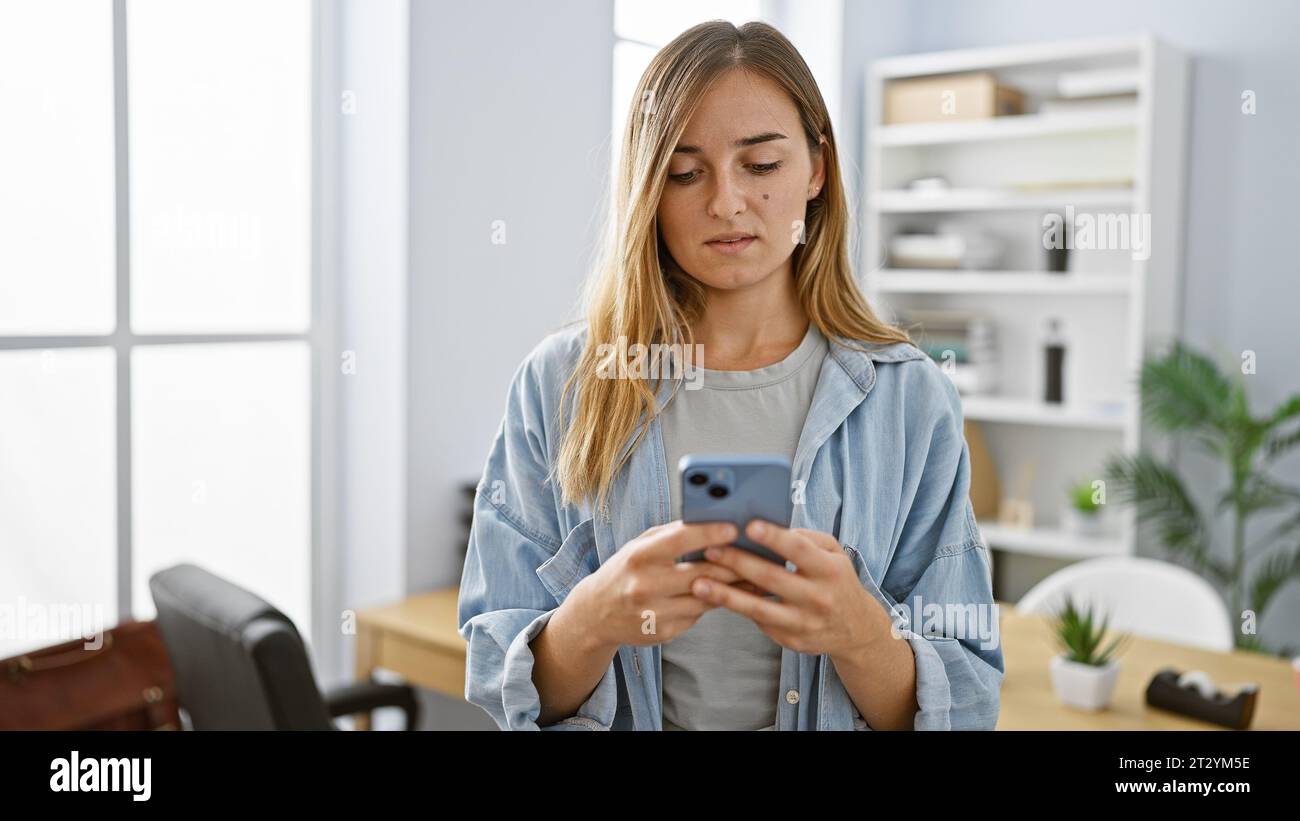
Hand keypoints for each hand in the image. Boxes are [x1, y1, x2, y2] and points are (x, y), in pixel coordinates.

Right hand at [565, 521, 754, 649]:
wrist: (596, 613)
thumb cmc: (626, 570)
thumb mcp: (640, 545)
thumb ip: (672, 535)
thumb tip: (711, 523)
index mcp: (638, 557)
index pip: (680, 541)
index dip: (710, 533)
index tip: (735, 527)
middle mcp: (644, 586)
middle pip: (701, 574)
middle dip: (733, 564)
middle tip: (758, 555)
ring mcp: (653, 614)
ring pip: (705, 599)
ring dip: (733, 588)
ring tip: (756, 576)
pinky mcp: (663, 633)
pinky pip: (697, 616)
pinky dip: (713, 603)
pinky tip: (730, 596)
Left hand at [688, 520, 885, 657]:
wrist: (855, 629)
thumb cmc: (837, 581)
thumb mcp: (834, 554)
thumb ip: (807, 538)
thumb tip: (772, 527)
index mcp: (830, 570)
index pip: (799, 550)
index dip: (773, 537)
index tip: (748, 525)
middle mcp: (819, 598)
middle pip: (772, 578)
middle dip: (738, 562)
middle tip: (710, 549)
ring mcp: (804, 622)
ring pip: (759, 608)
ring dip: (725, 595)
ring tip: (699, 584)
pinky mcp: (792, 640)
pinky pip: (760, 622)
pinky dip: (737, 608)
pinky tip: (717, 597)